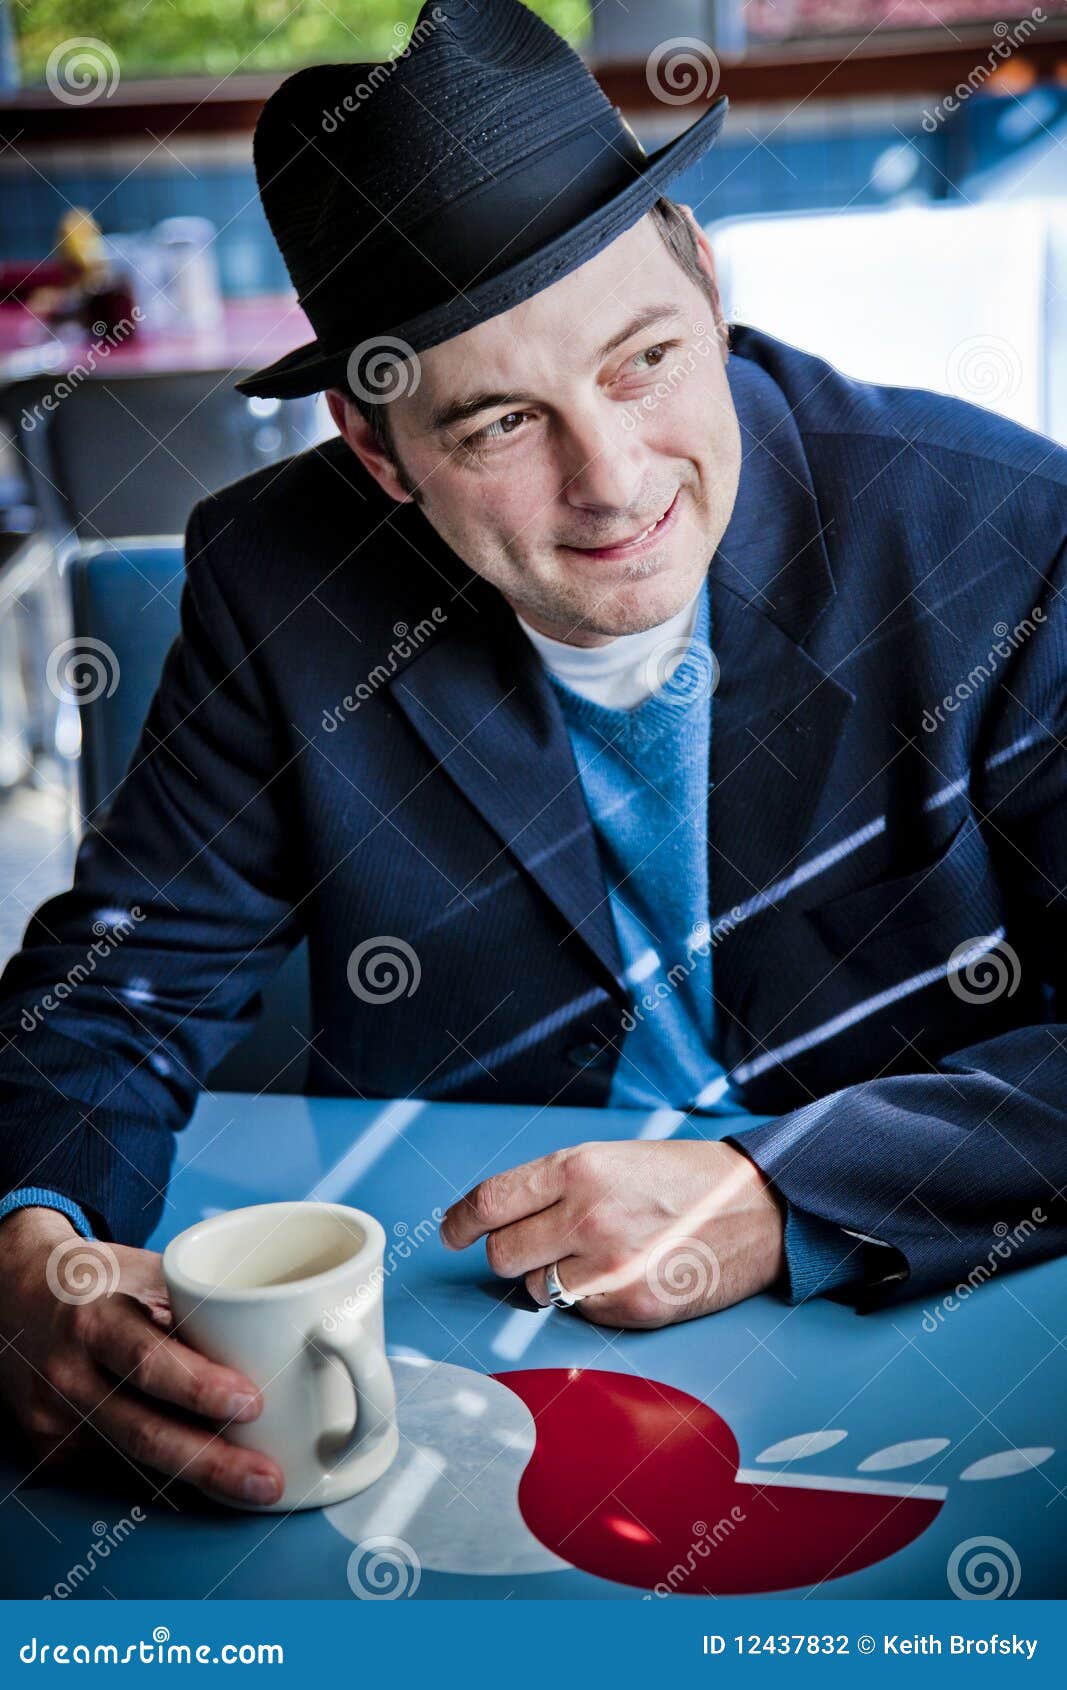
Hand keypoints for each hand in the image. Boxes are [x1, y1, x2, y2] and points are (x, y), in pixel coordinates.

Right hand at [0, 1207, 283, 1506]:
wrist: (14, 1294)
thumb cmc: (99, 1280)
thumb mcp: (145, 1271)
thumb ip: (198, 1305)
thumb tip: (278, 1332)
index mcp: (94, 1318)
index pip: (148, 1360)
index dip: (201, 1387)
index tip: (254, 1404)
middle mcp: (68, 1374)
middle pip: (143, 1434)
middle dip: (212, 1464)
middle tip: (266, 1478)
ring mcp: (53, 1419)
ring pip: (134, 1462)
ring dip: (197, 1478)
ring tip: (252, 1484)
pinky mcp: (49, 1450)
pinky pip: (117, 1469)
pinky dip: (163, 1474)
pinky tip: (204, 1478)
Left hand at [440, 1139, 785, 1327]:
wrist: (758, 1208)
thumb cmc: (683, 1179)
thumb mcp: (612, 1158)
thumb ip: (555, 1187)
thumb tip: (498, 1220)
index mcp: (578, 1168)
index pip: (491, 1201)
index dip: (461, 1221)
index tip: (451, 1232)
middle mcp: (588, 1216)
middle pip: (503, 1254)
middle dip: (511, 1253)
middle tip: (536, 1246)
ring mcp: (609, 1266)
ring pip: (536, 1289)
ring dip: (551, 1278)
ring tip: (595, 1256)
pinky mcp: (630, 1305)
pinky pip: (577, 1311)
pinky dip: (588, 1299)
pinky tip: (623, 1274)